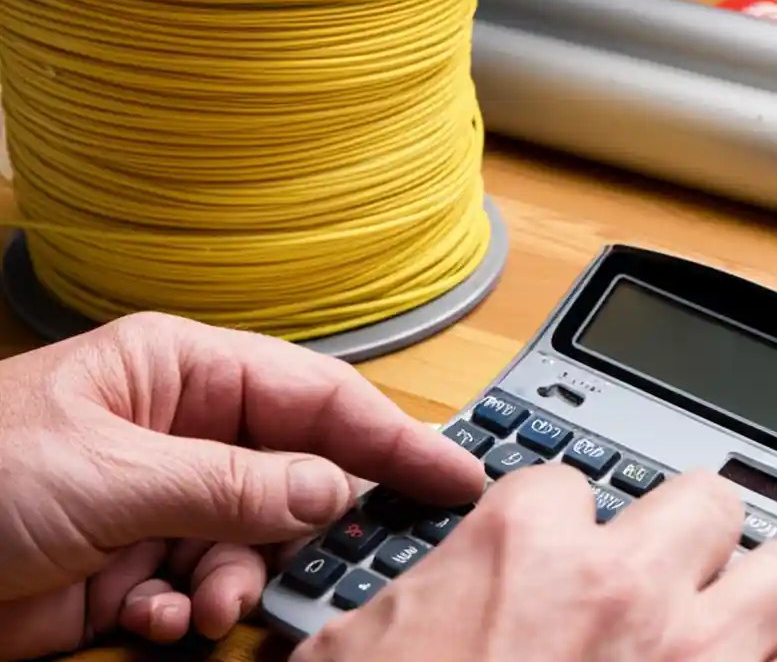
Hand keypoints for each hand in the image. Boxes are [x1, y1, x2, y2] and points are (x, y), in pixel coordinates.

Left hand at [0, 312, 485, 660]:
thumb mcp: (111, 473)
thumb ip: (235, 485)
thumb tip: (333, 491)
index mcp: (181, 372)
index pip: (316, 395)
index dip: (390, 436)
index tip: (451, 476)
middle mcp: (183, 432)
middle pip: (297, 474)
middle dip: (310, 528)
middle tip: (346, 564)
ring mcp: (164, 502)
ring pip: (258, 545)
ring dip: (238, 584)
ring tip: (201, 607)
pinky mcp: (139, 567)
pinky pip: (205, 589)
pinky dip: (187, 615)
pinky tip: (148, 619)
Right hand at [290, 464, 776, 661]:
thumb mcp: (353, 658)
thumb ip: (403, 607)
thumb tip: (416, 602)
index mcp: (523, 551)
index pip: (566, 484)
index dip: (560, 529)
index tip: (559, 561)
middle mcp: (624, 586)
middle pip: (704, 501)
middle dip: (688, 537)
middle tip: (668, 577)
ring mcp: (701, 655)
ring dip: (769, 596)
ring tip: (742, 623)